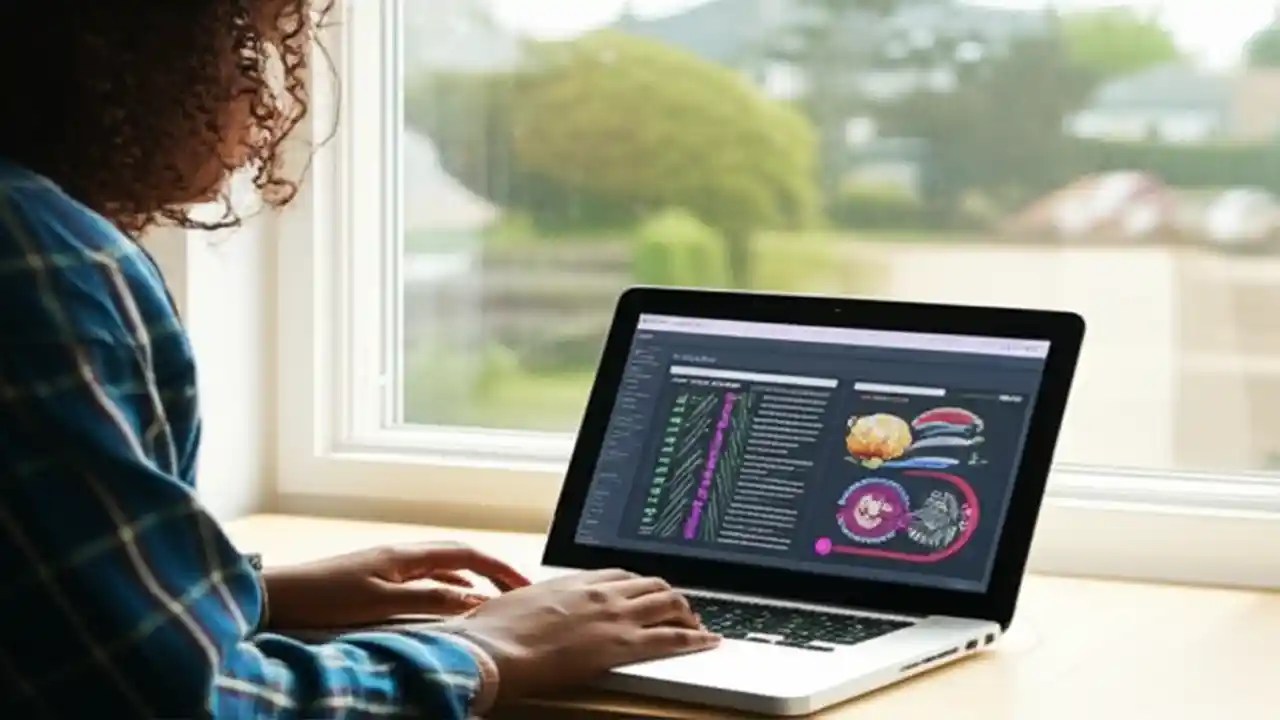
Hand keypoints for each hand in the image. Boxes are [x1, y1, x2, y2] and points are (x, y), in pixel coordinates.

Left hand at [262, 543, 530, 629]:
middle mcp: (402, 554)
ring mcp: (388, 565)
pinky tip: (448, 605)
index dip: (499, 568)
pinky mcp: (376, 579)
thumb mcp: (383, 601)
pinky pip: (425, 579)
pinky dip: (447, 588)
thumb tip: (475, 598)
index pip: (467, 553)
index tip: (525, 585)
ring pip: (442, 568)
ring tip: (492, 601)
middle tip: (518, 592)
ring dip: (471, 580)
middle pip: (459, 556)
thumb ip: (430, 598)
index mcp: (407, 554)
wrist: (277, 595)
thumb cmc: (326, 597)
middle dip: (492, 571)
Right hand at [439, 569, 719, 703]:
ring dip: (685, 612)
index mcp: (574, 580)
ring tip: (696, 622)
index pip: (620, 575)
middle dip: (668, 595)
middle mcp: (600, 592)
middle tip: (678, 607)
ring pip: (667, 603)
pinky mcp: (623, 644)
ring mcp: (615, 615)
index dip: (638, 584)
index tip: (645, 590)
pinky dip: (695, 638)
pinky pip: (671, 638)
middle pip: (650, 584)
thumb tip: (528, 610)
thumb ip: (535, 603)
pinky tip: (708, 639)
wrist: (495, 649)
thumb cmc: (495, 632)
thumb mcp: (515, 604)